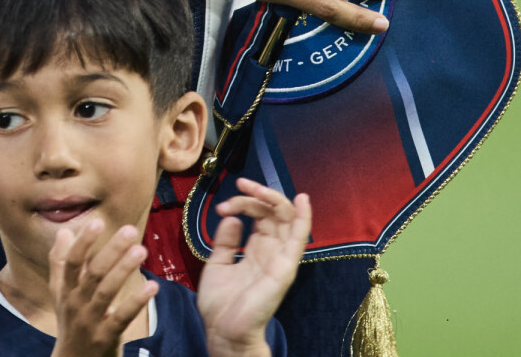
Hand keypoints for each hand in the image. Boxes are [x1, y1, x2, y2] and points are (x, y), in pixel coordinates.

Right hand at [48, 217, 156, 356]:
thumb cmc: (70, 322)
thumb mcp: (61, 294)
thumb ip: (60, 263)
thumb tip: (63, 230)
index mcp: (66, 291)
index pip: (72, 262)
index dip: (83, 242)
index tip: (97, 221)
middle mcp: (76, 304)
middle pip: (93, 274)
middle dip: (112, 250)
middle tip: (130, 230)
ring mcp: (91, 322)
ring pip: (107, 292)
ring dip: (124, 269)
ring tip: (142, 250)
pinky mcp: (106, 338)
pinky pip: (122, 317)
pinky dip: (137, 301)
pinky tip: (153, 286)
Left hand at [197, 180, 311, 356]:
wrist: (223, 333)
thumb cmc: (221, 305)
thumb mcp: (217, 264)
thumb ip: (225, 241)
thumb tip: (233, 218)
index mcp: (257, 250)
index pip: (259, 215)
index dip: (243, 203)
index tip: (222, 207)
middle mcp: (271, 251)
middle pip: (273, 212)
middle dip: (256, 195)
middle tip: (238, 186)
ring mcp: (280, 258)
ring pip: (286, 218)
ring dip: (272, 198)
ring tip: (254, 188)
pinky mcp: (284, 268)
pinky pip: (299, 240)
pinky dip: (303, 218)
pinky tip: (302, 200)